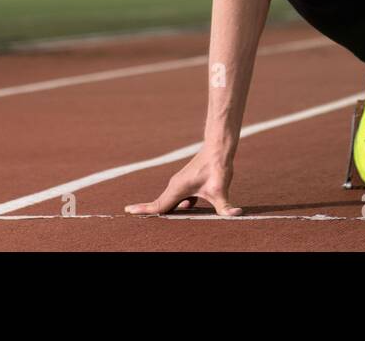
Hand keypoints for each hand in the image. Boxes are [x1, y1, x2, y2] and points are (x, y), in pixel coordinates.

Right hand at [124, 147, 241, 215]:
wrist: (218, 149)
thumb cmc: (217, 168)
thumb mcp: (221, 190)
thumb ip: (225, 207)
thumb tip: (236, 214)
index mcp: (178, 189)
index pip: (158, 205)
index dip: (143, 210)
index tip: (128, 210)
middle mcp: (175, 186)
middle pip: (160, 205)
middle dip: (148, 212)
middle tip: (131, 214)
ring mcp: (180, 184)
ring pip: (170, 202)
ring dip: (168, 211)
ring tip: (166, 216)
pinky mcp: (186, 183)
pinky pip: (178, 198)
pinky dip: (179, 205)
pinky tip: (191, 207)